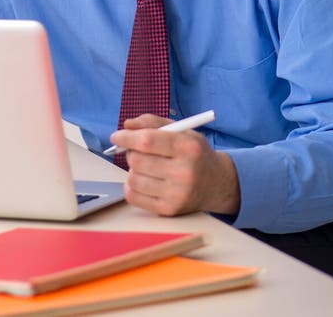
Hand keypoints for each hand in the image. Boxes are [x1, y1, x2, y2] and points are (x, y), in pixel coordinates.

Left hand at [110, 114, 240, 216]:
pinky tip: (144, 180)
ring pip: (133, 179)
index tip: (116, 136)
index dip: (127, 137)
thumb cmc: (195, 153)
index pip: (148, 141)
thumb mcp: (182, 131)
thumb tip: (127, 126)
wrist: (217, 184)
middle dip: (130, 152)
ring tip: (145, 166)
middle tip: (136, 150)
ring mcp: (176, 194)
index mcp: (188, 147)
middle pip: (137, 160)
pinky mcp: (168, 210)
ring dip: (133, 169)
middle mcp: (184, 172)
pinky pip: (134, 197)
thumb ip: (153, 123)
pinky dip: (132, 186)